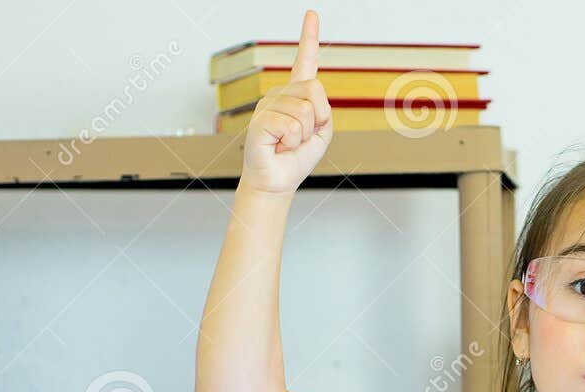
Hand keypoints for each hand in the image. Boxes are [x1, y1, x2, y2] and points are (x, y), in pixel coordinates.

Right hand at [239, 9, 334, 194]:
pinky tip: (279, 145)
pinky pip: (292, 124)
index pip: (304, 62)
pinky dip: (292, 141)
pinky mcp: (260, 120)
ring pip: (305, 110)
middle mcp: (279, 94)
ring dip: (304, 134)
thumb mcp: (322, 132)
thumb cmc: (296, 158)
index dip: (309, 37)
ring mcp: (267, 105)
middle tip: (300, 137)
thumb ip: (324, 110)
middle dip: (317, 119)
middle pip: (314, 90)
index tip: (312, 13)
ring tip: (288, 143)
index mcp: (295, 95)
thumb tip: (310, 96)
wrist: (277, 182)